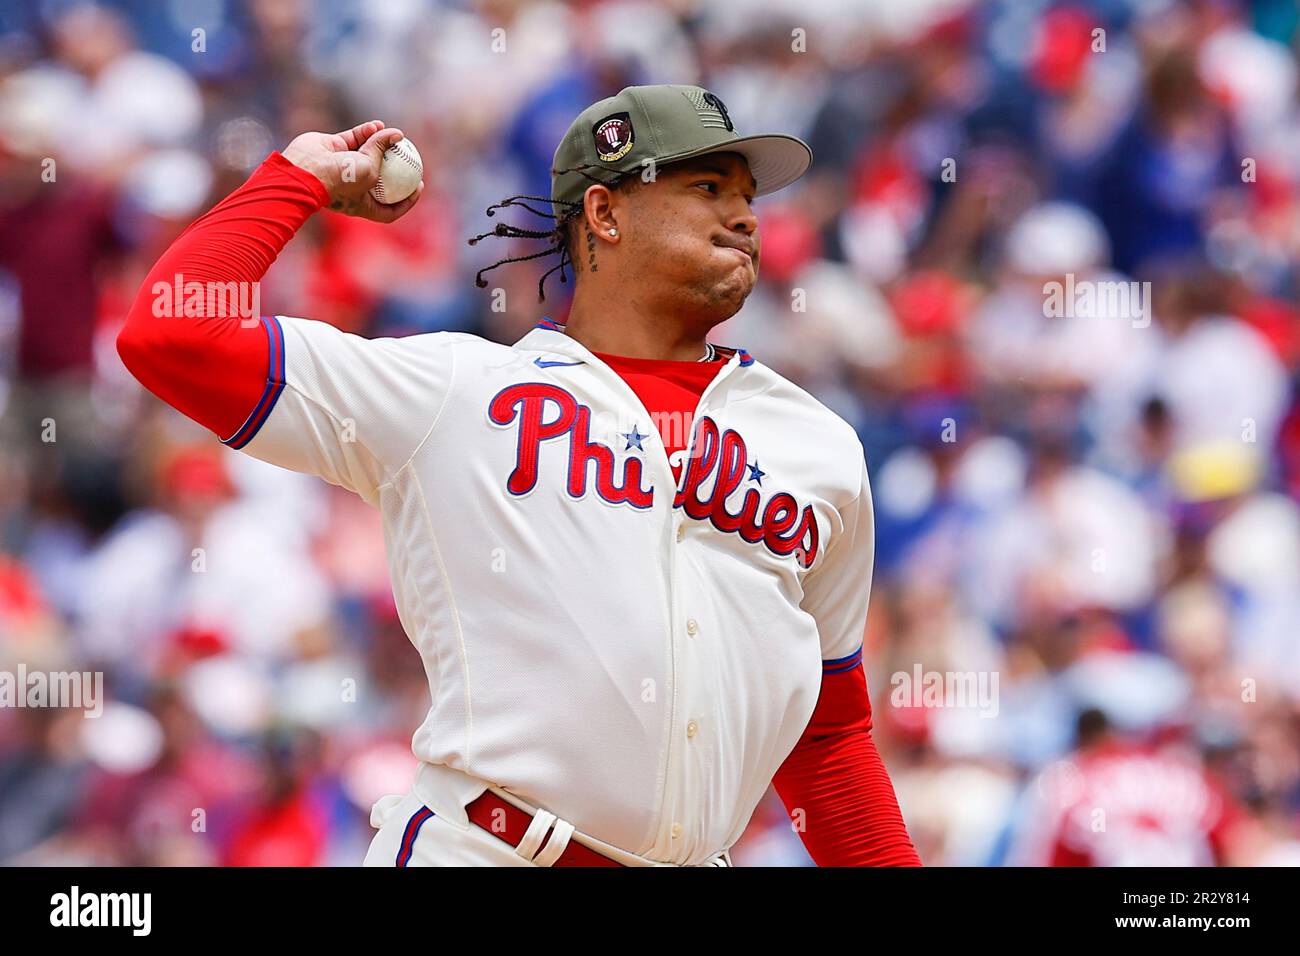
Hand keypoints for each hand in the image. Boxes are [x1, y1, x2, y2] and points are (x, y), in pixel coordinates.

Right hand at [282, 121, 423, 222]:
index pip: (389, 209)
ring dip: (380, 143)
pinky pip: (354, 138)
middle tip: (411, 157)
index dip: (406, 200)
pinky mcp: (334, 148)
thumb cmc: (342, 179)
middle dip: (396, 168)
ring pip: (367, 153)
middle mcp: (353, 187)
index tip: (419, 186)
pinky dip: (366, 132)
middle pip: (380, 178)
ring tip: (393, 134)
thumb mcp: (371, 169)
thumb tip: (398, 133)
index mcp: (362, 205)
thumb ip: (383, 149)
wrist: (306, 168)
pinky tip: (377, 125)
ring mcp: (343, 167)